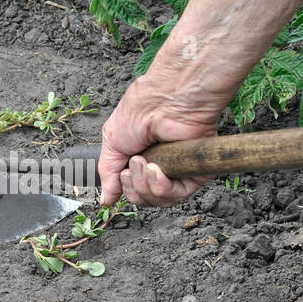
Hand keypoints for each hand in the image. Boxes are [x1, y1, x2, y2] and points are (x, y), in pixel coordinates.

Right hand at [98, 76, 221, 206]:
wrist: (165, 101)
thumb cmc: (141, 111)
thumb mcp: (113, 142)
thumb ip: (108, 173)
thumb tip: (107, 200)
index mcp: (143, 160)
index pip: (135, 192)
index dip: (127, 189)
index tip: (123, 174)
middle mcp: (162, 167)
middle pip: (146, 199)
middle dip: (135, 188)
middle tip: (133, 166)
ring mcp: (179, 171)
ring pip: (160, 200)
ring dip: (146, 186)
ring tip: (146, 164)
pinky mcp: (195, 172)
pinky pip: (178, 195)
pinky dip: (162, 187)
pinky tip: (156, 169)